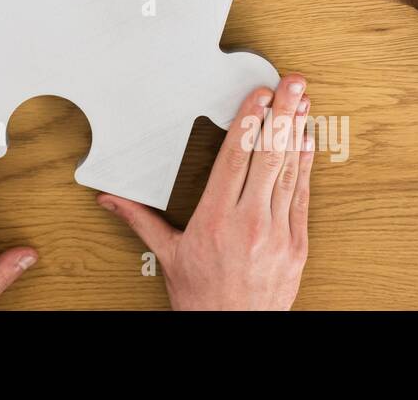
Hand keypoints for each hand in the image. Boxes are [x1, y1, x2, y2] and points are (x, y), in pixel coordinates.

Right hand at [99, 75, 313, 309]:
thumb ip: (140, 220)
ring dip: (297, 132)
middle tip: (292, 84)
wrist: (233, 333)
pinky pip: (303, 197)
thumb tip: (110, 199)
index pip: (235, 158)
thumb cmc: (201, 298)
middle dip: (282, 114)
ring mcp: (278, 233)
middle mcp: (249, 222)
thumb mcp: (167, 255)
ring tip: (303, 101)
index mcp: (215, 218)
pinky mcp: (297, 245)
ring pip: (289, 171)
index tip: (258, 96)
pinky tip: (307, 140)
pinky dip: (306, 166)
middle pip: (268, 156)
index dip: (249, 122)